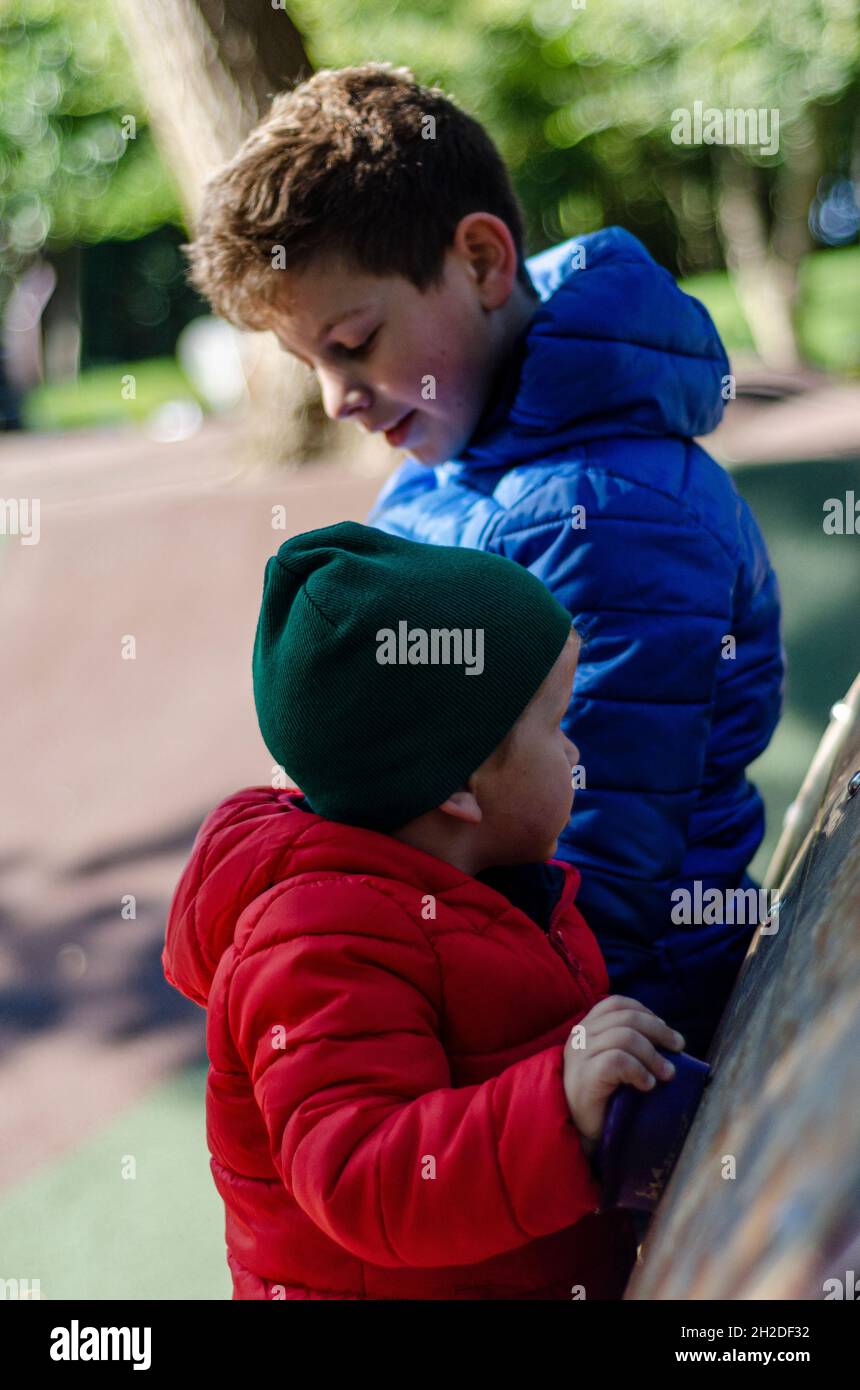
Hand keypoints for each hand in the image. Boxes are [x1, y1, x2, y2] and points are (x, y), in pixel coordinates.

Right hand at [562, 995, 684, 1149]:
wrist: (581, 1134)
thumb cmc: (604, 1099)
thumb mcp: (616, 1064)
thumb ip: (631, 1045)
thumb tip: (671, 1039)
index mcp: (587, 1029)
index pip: (616, 1004)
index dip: (645, 1012)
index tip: (665, 1030)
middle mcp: (580, 1036)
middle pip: (626, 1017)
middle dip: (658, 1030)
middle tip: (678, 1048)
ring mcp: (580, 1056)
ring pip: (625, 1037)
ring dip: (653, 1054)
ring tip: (667, 1074)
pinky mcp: (585, 1076)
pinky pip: (618, 1060)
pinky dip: (639, 1070)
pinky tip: (648, 1084)